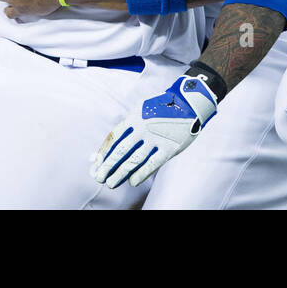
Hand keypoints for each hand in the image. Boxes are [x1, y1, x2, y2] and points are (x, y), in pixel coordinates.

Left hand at [92, 75, 217, 187]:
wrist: (189, 104)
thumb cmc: (163, 108)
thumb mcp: (143, 109)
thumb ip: (129, 125)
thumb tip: (113, 144)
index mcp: (135, 117)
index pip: (114, 137)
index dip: (104, 152)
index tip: (97, 163)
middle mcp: (143, 128)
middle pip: (121, 151)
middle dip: (108, 166)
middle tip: (100, 178)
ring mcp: (156, 139)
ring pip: (133, 161)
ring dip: (120, 174)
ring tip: (111, 183)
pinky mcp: (169, 148)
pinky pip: (151, 165)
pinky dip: (140, 174)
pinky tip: (132, 181)